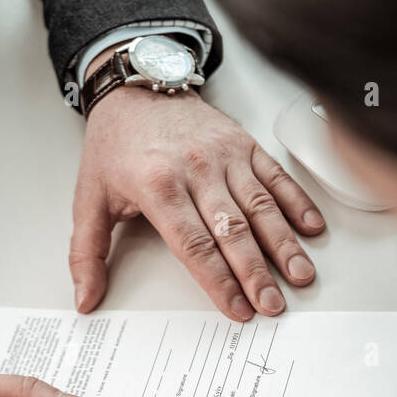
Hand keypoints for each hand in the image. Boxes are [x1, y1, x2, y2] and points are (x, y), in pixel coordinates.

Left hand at [69, 83, 324, 320]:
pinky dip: (296, 202)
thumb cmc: (115, 146)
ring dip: (284, 244)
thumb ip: (86, 254)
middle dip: (256, 272)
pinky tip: (311, 229)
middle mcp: (195, 168)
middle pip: (233, 230)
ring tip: (300, 276)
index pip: (193, 244)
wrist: (135, 88)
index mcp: (157, 185)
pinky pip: (275, 176)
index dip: (218, 280)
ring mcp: (224, 154)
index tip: (237, 309)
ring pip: (260, 205)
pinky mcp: (244, 143)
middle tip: (273, 305)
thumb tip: (85, 300)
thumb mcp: (89, 199)